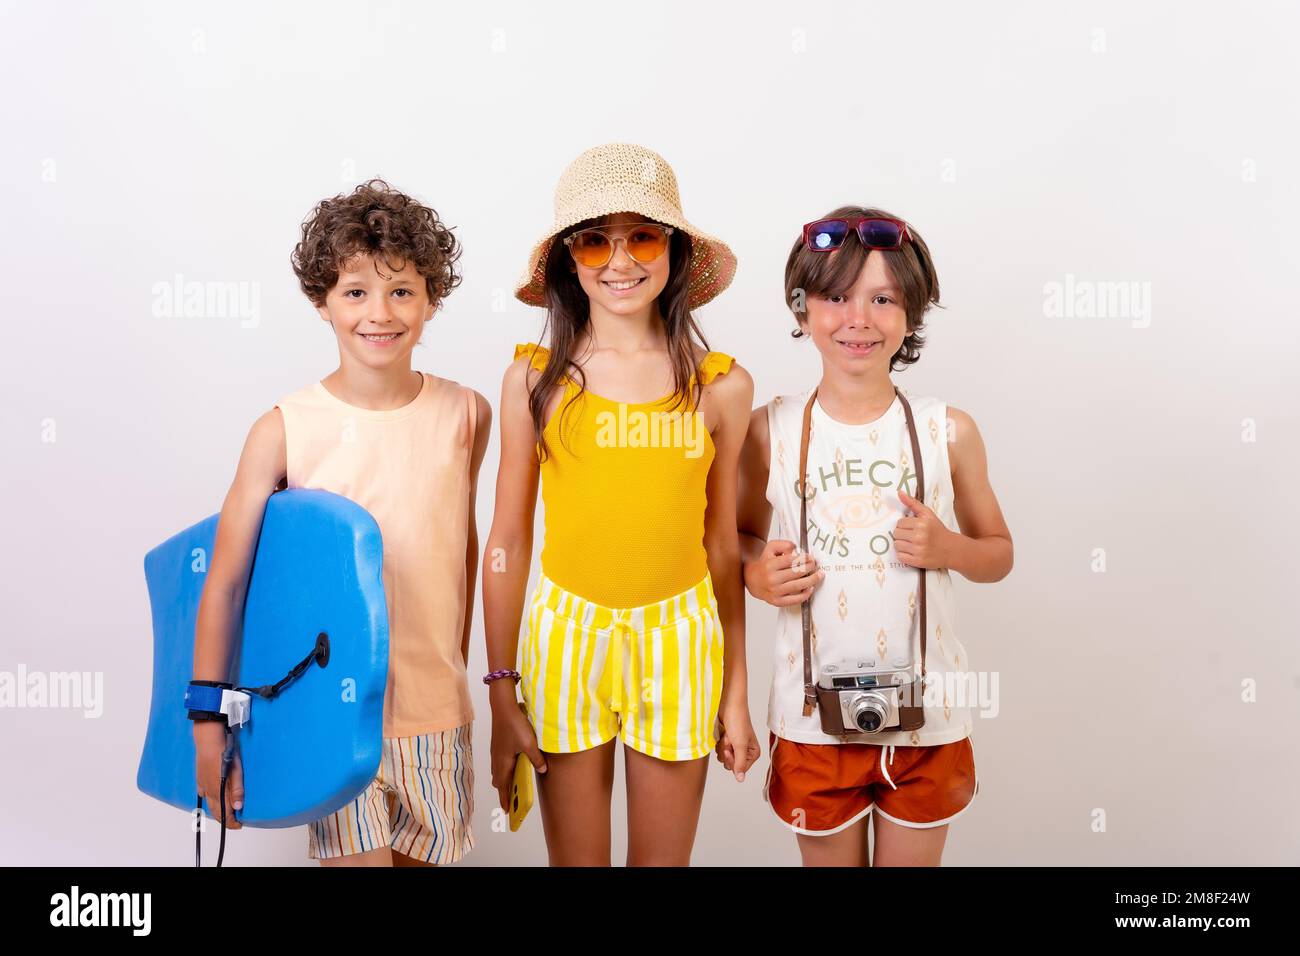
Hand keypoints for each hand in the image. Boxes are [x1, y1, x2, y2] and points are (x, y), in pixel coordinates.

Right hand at [194, 721, 242, 828]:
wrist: (208, 741)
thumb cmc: (224, 754)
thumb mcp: (236, 771)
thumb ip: (237, 790)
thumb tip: (238, 807)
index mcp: (218, 791)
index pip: (225, 813)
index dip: (232, 822)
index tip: (239, 825)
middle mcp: (208, 791)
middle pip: (216, 811)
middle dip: (225, 819)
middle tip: (234, 821)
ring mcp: (203, 785)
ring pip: (209, 804)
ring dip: (217, 811)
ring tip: (226, 812)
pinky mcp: (200, 779)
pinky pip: (203, 794)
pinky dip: (209, 800)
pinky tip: (213, 797)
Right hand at [489, 689, 546, 813]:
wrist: (503, 707)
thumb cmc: (515, 725)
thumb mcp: (529, 744)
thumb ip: (536, 759)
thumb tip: (542, 770)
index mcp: (504, 763)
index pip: (503, 787)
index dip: (505, 800)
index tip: (507, 812)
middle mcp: (497, 760)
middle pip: (499, 781)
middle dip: (504, 792)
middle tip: (510, 802)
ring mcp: (496, 752)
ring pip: (497, 772)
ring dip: (503, 781)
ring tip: (511, 787)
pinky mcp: (497, 745)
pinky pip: (498, 764)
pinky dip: (503, 771)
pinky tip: (512, 767)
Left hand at [712, 698, 760, 781]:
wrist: (728, 704)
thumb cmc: (738, 720)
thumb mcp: (740, 744)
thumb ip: (740, 763)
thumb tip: (740, 779)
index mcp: (753, 753)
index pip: (740, 769)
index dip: (733, 760)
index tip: (732, 748)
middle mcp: (745, 751)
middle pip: (730, 765)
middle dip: (727, 752)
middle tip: (729, 739)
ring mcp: (734, 746)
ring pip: (723, 758)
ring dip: (722, 747)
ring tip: (727, 735)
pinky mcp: (726, 741)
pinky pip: (719, 751)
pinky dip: (719, 743)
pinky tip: (723, 734)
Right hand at [743, 538, 824, 606]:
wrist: (752, 580)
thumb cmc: (764, 564)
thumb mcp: (770, 548)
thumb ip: (784, 544)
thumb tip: (796, 549)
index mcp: (770, 565)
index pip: (792, 560)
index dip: (805, 558)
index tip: (810, 557)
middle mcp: (772, 579)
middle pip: (798, 573)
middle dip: (810, 567)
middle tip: (815, 565)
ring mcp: (775, 591)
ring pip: (799, 586)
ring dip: (812, 580)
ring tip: (819, 575)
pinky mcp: (777, 601)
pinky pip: (795, 600)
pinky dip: (805, 595)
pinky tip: (810, 588)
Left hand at [894, 490, 952, 568]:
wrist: (951, 549)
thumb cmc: (938, 530)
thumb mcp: (927, 514)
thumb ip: (912, 503)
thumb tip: (899, 492)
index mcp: (921, 524)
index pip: (899, 523)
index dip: (904, 525)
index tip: (911, 528)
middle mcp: (919, 537)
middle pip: (896, 534)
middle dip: (902, 534)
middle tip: (911, 536)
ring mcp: (918, 550)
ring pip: (896, 545)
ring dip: (902, 545)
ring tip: (912, 544)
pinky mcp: (918, 561)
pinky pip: (900, 557)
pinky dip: (903, 555)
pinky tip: (912, 552)